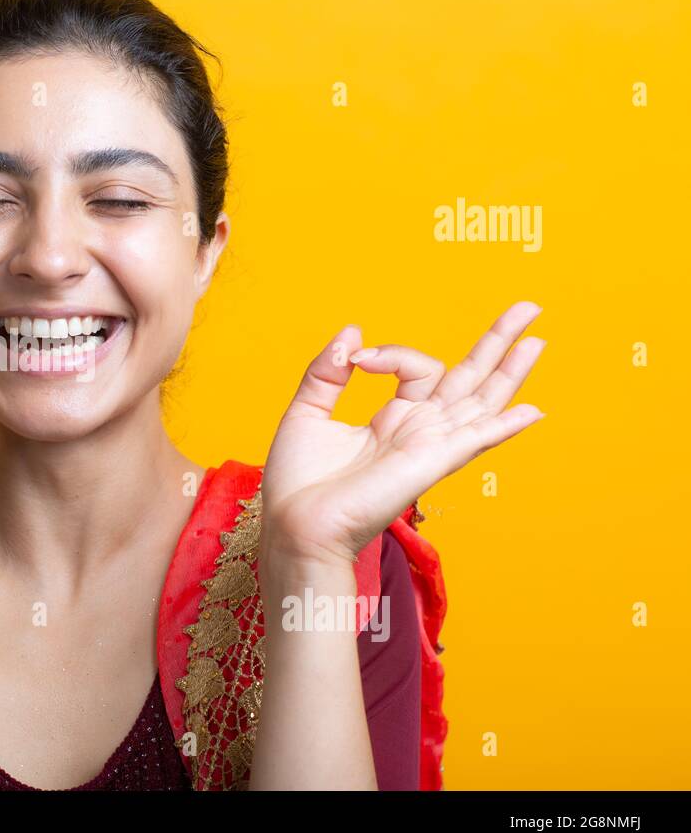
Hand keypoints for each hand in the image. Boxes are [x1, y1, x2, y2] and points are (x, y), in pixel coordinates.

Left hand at [259, 301, 546, 565]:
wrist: (295, 524)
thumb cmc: (298, 481)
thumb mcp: (307, 412)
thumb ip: (328, 371)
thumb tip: (353, 333)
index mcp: (393, 420)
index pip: (417, 368)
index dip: (392, 354)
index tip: (357, 360)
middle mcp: (419, 431)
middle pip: (469, 380)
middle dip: (498, 344)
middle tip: (529, 308)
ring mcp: (429, 447)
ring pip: (481, 402)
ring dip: (511, 372)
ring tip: (537, 338)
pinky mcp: (429, 463)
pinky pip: (474, 440)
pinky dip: (503, 425)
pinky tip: (533, 410)